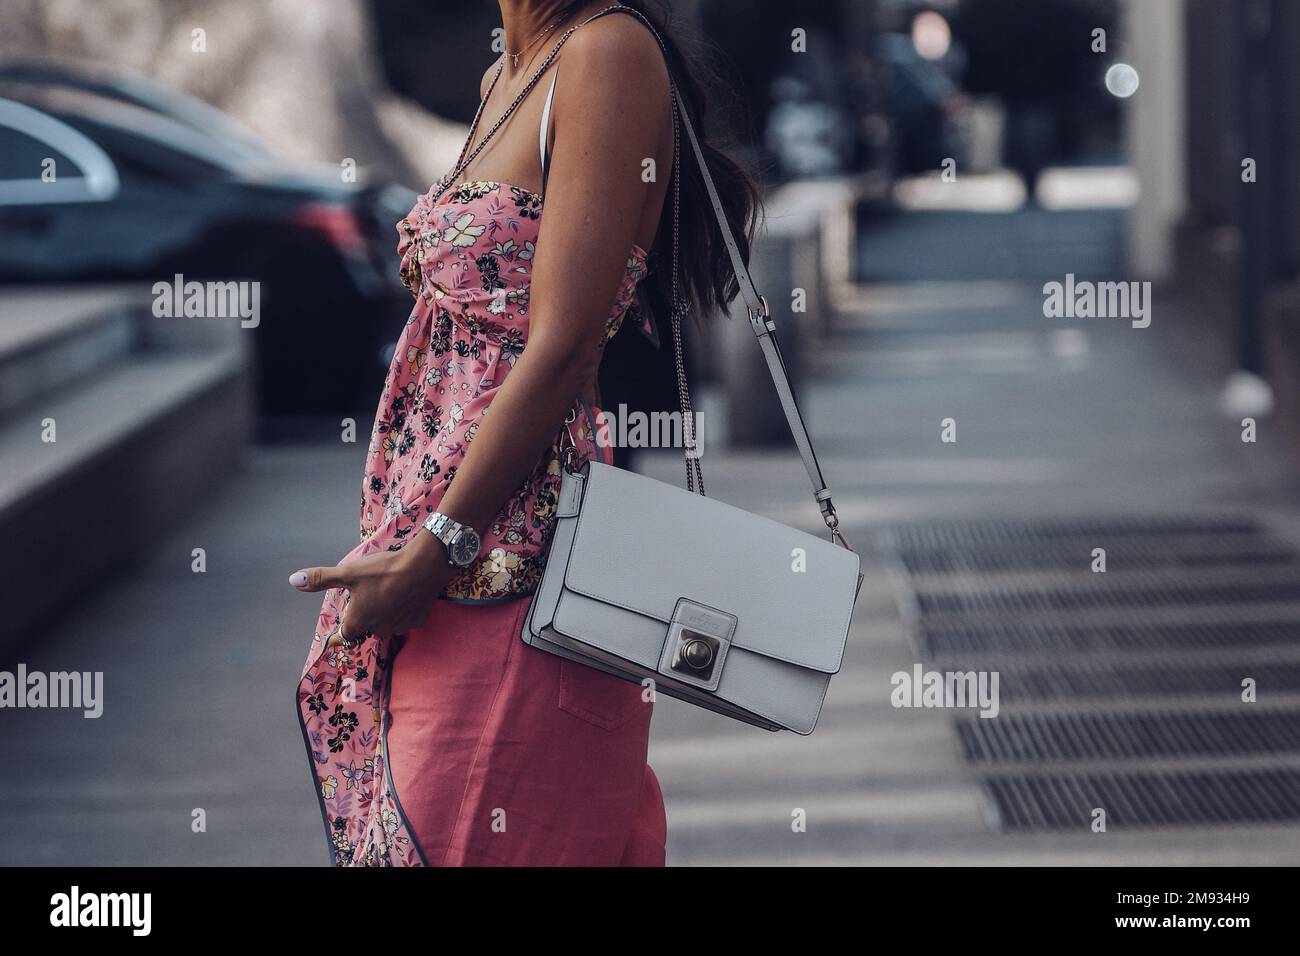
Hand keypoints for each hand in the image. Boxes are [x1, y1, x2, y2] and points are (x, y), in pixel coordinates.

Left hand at [289, 531, 454, 647]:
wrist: (424, 566)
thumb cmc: (382, 570)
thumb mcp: (348, 572)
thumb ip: (321, 579)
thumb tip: (293, 581)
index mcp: (358, 621)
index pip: (344, 636)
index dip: (338, 635)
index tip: (334, 638)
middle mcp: (378, 630)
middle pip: (366, 628)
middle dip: (364, 617)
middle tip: (367, 597)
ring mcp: (400, 627)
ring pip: (386, 624)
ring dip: (384, 614)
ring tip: (387, 593)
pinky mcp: (417, 620)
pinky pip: (405, 619)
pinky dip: (403, 611)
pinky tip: (405, 595)